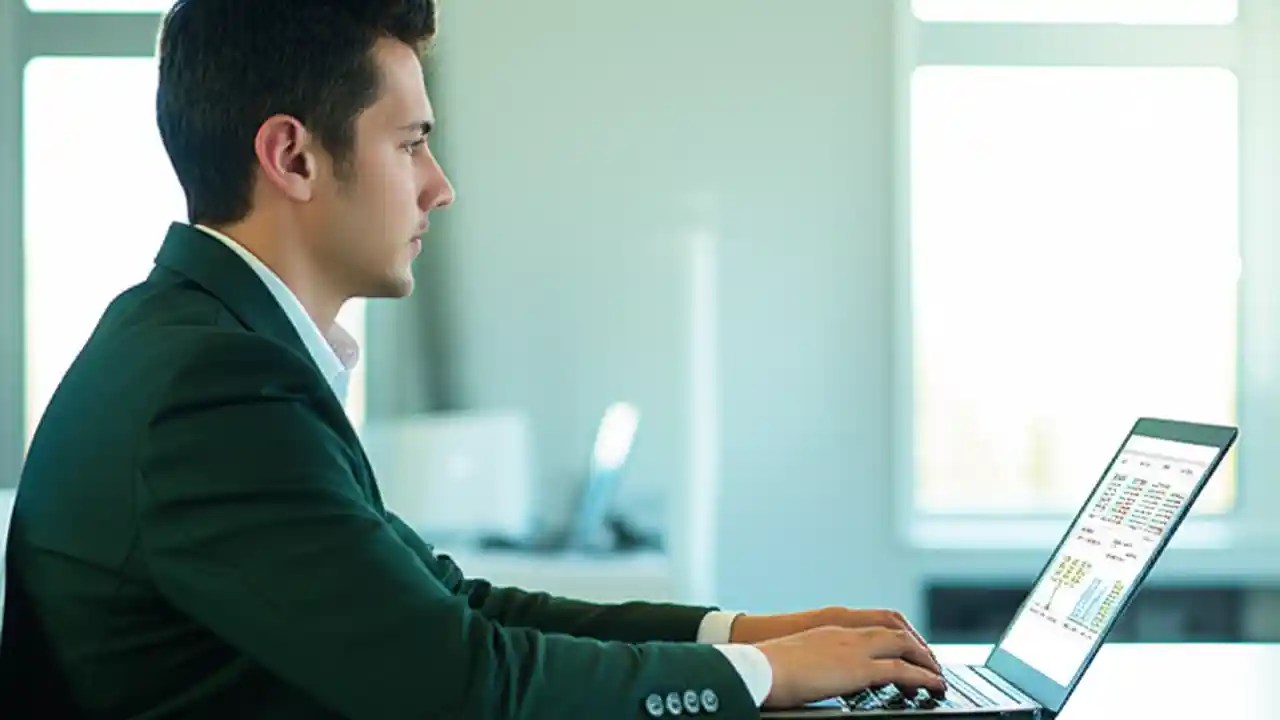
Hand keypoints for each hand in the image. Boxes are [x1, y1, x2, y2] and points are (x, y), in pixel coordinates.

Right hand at [754, 626, 945, 709]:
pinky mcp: (860, 668)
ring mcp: (855, 648)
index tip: (908, 648)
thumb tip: (819, 673)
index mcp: (831, 628)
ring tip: (937, 675)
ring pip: (904, 646)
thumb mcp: (797, 656)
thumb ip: (816, 658)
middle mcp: (847, 632)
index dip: (897, 633)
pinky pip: (903, 670)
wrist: (759, 666)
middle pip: (895, 629)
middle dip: (916, 645)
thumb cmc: (768, 666)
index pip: (875, 622)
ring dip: (925, 659)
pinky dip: (923, 676)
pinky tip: (933, 686)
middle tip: (930, 662)